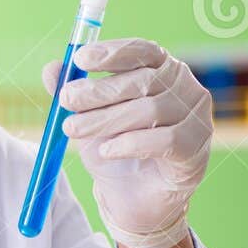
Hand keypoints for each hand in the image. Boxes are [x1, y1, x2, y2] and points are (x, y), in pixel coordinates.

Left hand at [41, 37, 211, 247]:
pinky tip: (107, 150)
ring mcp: (196, 118)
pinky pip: (165, 140)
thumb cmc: (112, 147)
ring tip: (72, 129)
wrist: (130, 196)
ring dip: (105, 120)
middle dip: (98, 90)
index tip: (80, 59)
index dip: (113, 52)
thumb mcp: (85, 117)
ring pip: (150, 111)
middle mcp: (185, 89)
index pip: (143, 51)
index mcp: (161, 70)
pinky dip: (130, 144)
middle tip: (65, 100)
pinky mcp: (195, 149)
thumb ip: (70, 92)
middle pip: (143, 81)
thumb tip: (51, 68)